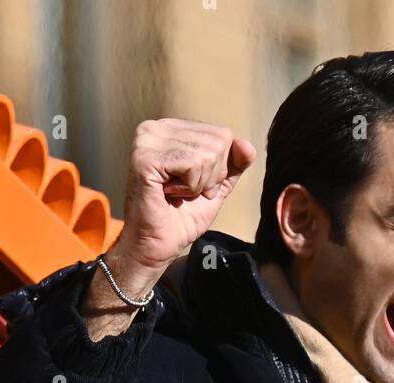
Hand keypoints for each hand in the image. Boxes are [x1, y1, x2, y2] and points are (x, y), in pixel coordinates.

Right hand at [115, 118, 256, 276]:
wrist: (156, 245)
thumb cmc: (181, 217)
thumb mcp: (216, 187)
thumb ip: (233, 165)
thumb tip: (247, 145)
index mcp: (172, 128)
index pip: (222, 134)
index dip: (218, 169)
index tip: (193, 185)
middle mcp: (157, 127)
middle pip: (218, 142)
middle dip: (210, 177)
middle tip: (185, 192)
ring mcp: (149, 139)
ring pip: (208, 153)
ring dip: (198, 184)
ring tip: (176, 193)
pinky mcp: (146, 157)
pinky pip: (192, 164)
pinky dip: (189, 187)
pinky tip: (169, 193)